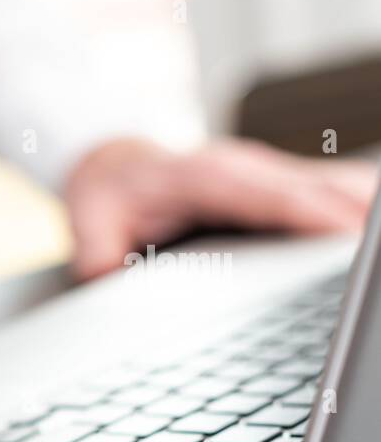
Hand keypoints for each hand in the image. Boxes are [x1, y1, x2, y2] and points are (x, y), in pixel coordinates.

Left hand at [64, 137, 377, 279]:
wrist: (109, 163)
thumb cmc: (106, 194)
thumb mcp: (90, 223)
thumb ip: (97, 254)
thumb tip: (105, 278)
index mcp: (204, 176)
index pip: (270, 196)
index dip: (311, 213)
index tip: (345, 232)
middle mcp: (243, 168)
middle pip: (315, 189)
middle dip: (352, 216)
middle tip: (377, 252)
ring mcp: (262, 172)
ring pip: (329, 185)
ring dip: (361, 208)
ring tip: (380, 243)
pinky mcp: (272, 182)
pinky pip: (325, 189)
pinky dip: (356, 204)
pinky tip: (373, 223)